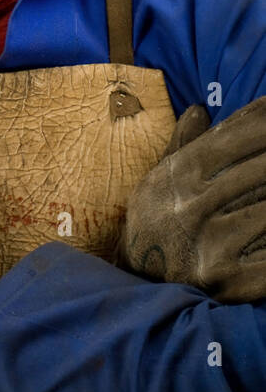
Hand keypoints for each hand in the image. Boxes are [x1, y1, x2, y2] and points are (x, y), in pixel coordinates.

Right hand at [123, 97, 265, 301]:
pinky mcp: (232, 280)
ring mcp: (213, 244)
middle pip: (259, 169)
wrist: (137, 281)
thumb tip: (200, 109)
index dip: (261, 122)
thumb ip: (183, 145)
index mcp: (177, 178)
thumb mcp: (158, 180)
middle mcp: (193, 206)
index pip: (230, 140)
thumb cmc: (155, 221)